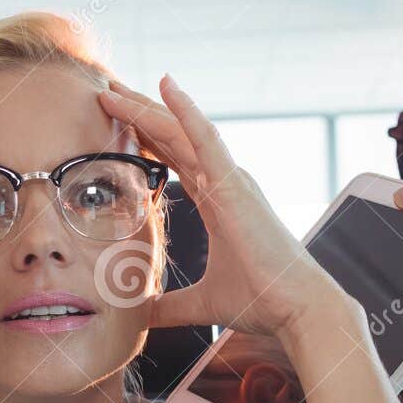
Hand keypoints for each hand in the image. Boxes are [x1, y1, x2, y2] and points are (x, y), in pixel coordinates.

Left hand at [98, 76, 344, 337]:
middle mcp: (224, 183)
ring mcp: (230, 180)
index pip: (174, 159)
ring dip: (147, 107)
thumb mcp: (202, 303)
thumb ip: (170, 307)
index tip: (117, 121)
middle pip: (172, 138)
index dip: (146, 137)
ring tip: (115, 88)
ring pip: (181, 131)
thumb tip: (140, 317)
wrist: (297, 309)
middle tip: (106, 92)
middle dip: (139, 114)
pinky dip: (186, 111)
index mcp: (218, 202)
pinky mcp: (235, 186)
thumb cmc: (262, 301)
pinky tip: (166, 85)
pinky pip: (206, 139)